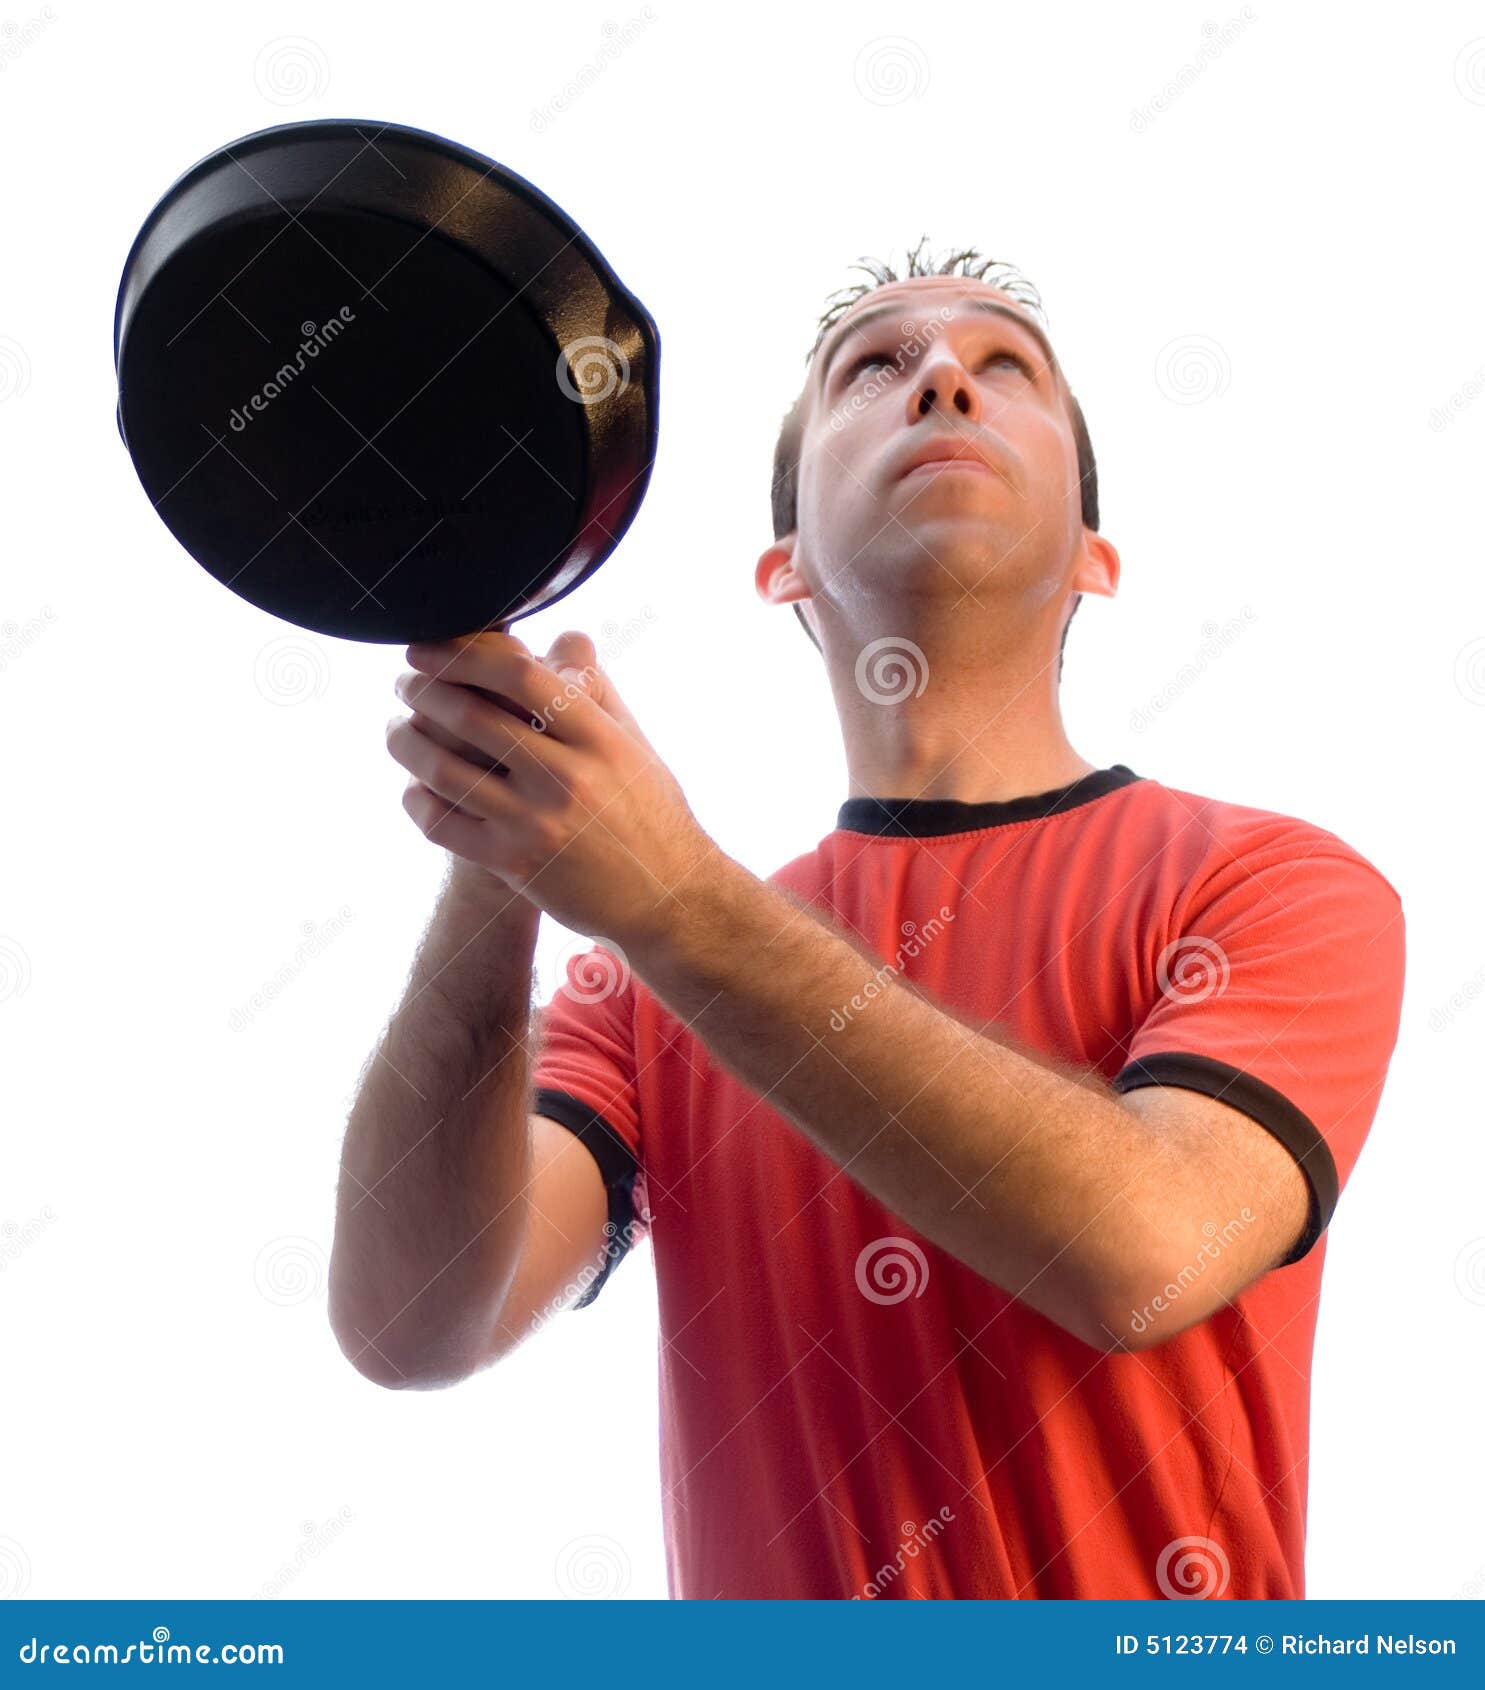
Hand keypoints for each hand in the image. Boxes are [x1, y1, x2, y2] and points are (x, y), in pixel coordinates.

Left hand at [386, 627, 716, 949]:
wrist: (664, 897)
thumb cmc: (647, 811)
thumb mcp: (634, 743)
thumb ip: (596, 690)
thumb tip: (563, 637)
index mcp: (599, 737)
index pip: (519, 675)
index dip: (463, 653)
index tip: (429, 648)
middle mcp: (566, 777)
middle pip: (470, 716)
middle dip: (423, 691)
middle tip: (407, 682)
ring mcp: (536, 823)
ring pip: (444, 770)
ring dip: (406, 743)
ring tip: (397, 731)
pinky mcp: (514, 864)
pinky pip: (443, 824)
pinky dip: (416, 799)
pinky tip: (416, 787)